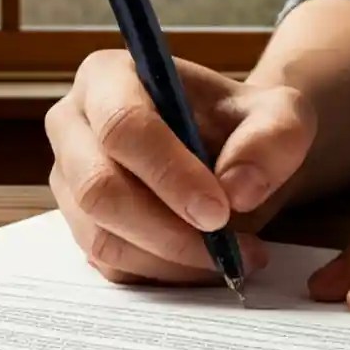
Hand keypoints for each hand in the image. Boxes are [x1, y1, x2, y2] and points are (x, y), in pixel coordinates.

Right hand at [45, 50, 316, 284]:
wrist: (232, 152)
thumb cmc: (243, 124)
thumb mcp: (280, 116)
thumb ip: (272, 139)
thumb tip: (237, 188)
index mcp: (109, 76)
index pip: (122, 125)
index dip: (167, 173)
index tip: (218, 210)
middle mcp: (73, 124)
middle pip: (98, 187)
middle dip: (166, 228)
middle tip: (227, 245)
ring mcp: (69, 179)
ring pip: (101, 235)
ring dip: (171, 259)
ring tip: (232, 254)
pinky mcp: (79, 224)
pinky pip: (110, 265)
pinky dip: (163, 274)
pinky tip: (205, 261)